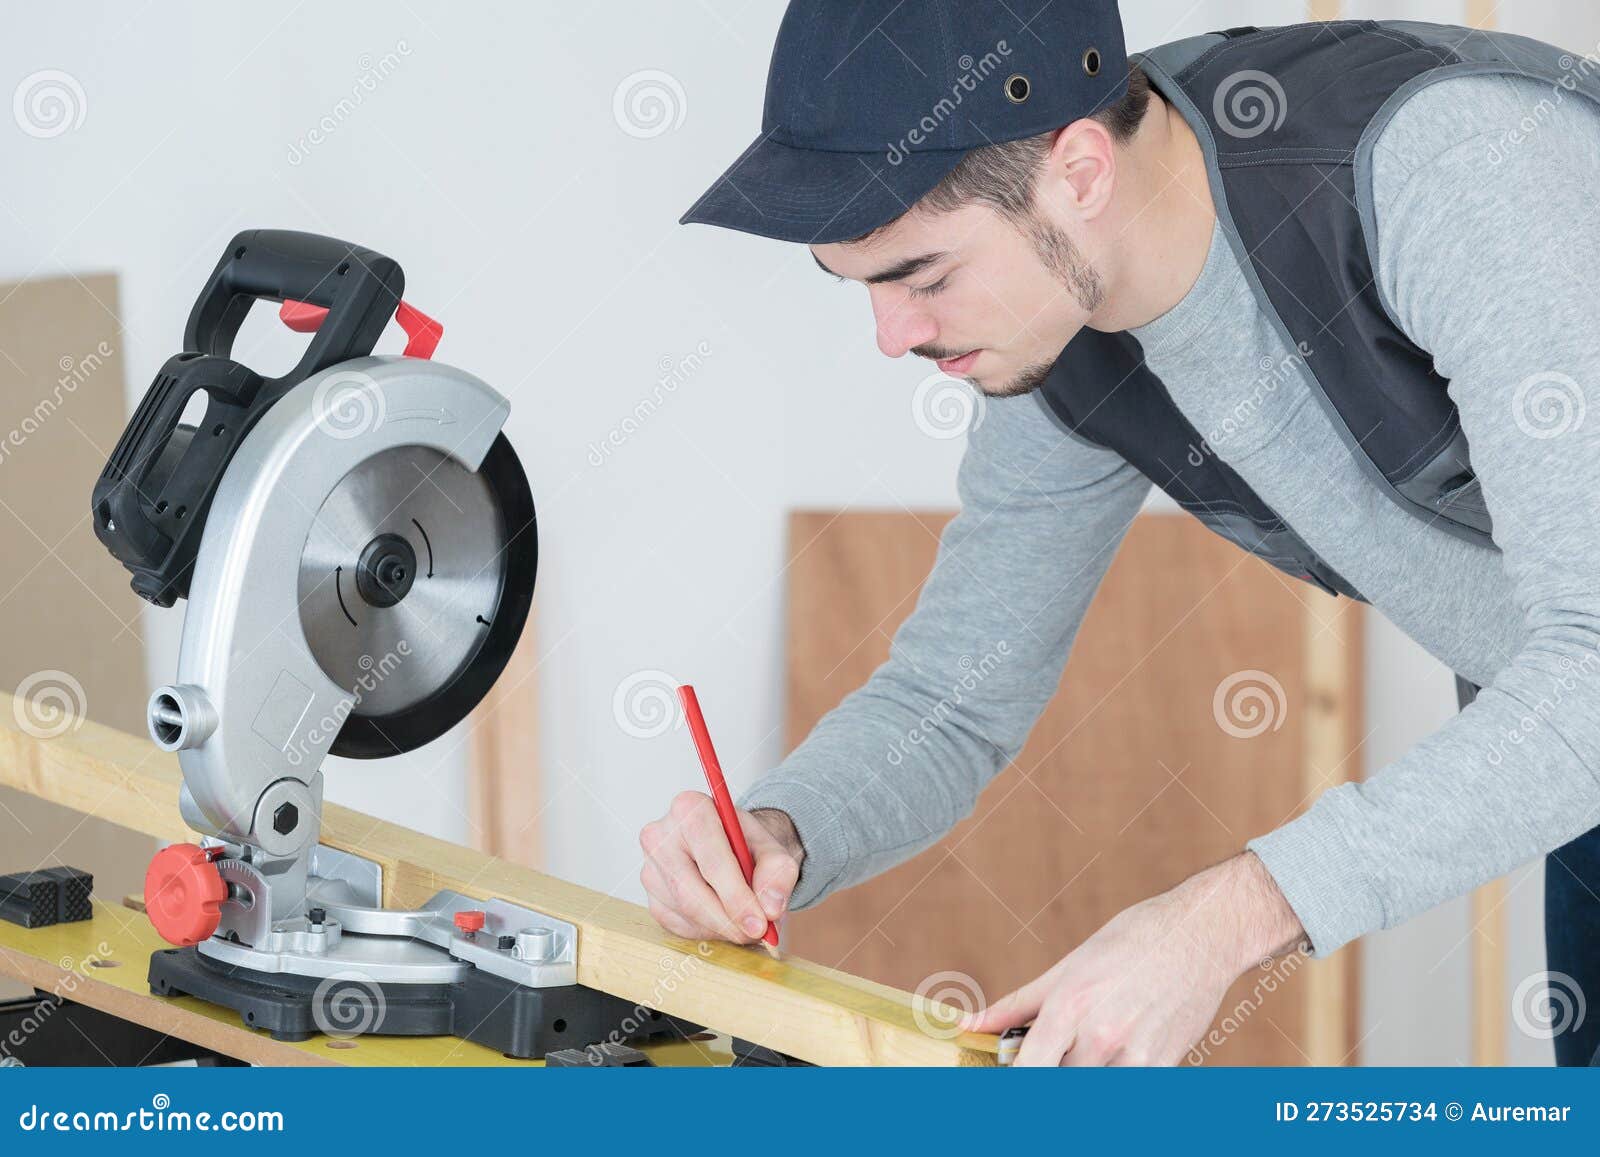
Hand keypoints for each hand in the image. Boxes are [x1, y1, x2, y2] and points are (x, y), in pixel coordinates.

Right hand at [639, 793, 803, 943]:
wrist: (733, 847)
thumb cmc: (748, 845)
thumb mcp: (774, 850)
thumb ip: (778, 873)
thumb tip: (770, 909)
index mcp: (690, 809)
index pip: (711, 860)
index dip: (736, 896)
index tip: (759, 924)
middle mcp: (660, 835)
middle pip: (690, 892)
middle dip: (727, 920)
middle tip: (756, 933)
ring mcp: (650, 868)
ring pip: (684, 913)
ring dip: (720, 928)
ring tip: (747, 924)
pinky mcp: (651, 897)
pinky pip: (677, 926)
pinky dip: (707, 931)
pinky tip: (725, 920)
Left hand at [964, 853, 1304, 1064]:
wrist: (1200, 935)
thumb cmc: (1130, 942)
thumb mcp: (1067, 967)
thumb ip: (1017, 1004)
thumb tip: (972, 1024)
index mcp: (1069, 1006)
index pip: (1026, 1072)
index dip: (1010, 1087)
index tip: (1001, 1087)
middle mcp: (1100, 1037)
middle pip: (1055, 1084)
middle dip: (1048, 1074)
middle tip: (1054, 1054)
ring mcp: (1134, 1057)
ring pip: (1090, 1091)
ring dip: (1081, 1076)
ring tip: (1085, 1051)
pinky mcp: (1164, 1067)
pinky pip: (1127, 1091)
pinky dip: (1113, 1079)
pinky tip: (1115, 1057)